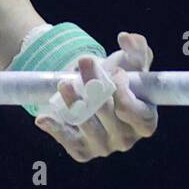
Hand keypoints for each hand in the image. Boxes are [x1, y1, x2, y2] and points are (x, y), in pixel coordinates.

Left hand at [36, 33, 158, 162]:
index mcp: (144, 120)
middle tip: (84, 62)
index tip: (115, 72)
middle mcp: (126, 139)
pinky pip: (68, 141)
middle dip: (95, 87)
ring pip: (87, 125)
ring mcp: (103, 147)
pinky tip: (43, 118)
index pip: (138, 114)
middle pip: (109, 115)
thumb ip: (137, 48)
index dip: (125, 94)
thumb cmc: (119, 78)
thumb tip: (127, 38)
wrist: (93, 90)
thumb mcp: (131, 62)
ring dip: (74, 103)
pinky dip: (56, 129)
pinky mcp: (82, 151)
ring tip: (64, 83)